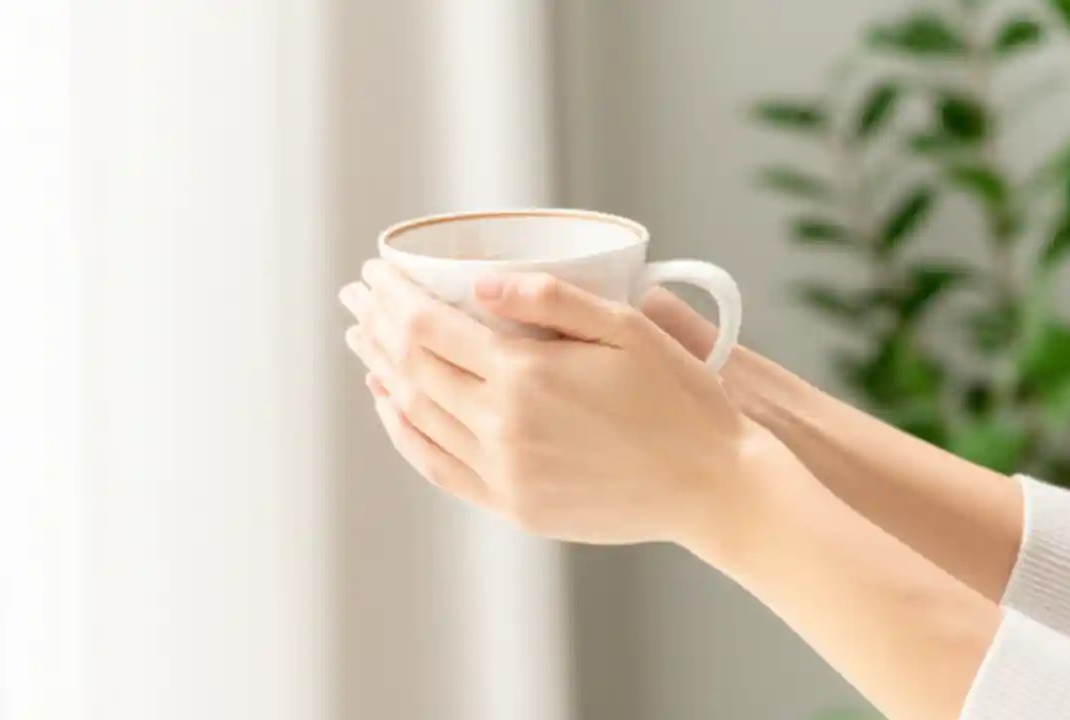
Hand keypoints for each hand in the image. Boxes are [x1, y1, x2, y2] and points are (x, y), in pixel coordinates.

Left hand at [340, 260, 758, 546]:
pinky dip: (405, 434)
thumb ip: (551, 299)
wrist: (712, 484)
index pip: (430, 328)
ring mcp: (505, 473)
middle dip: (378, 327)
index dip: (394, 296)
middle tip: (357, 299)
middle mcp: (503, 428)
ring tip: (365, 344)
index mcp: (528, 376)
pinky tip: (394, 407)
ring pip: (416, 418)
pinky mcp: (515, 507)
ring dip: (383, 375)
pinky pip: (438, 468)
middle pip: (412, 368)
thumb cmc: (681, 398)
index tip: (375, 273)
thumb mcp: (628, 328)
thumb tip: (477, 284)